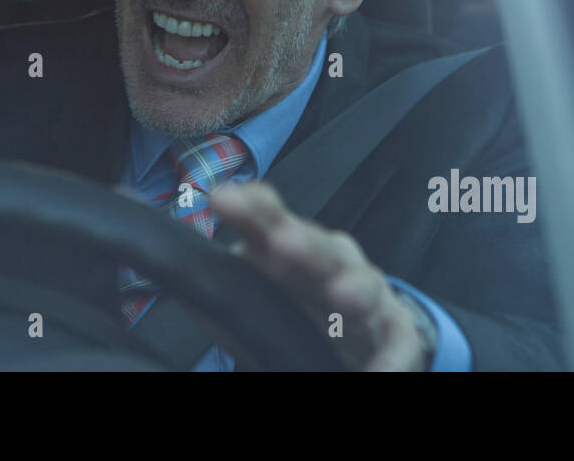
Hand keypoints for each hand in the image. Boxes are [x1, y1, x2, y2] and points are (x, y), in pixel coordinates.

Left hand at [209, 180, 429, 370]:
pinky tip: (377, 373)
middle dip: (301, 242)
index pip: (267, 215)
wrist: (354, 334)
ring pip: (363, 284)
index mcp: (286, 245)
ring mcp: (366, 291)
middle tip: (282, 242)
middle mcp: (329, 259)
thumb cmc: (291, 305)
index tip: (222, 200)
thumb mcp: (252, 295)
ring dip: (352, 288)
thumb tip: (176, 278)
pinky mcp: (395, 329)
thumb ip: (219, 289)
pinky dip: (390, 358)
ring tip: (341, 298)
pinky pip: (397, 341)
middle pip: (316, 245)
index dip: (249, 205)